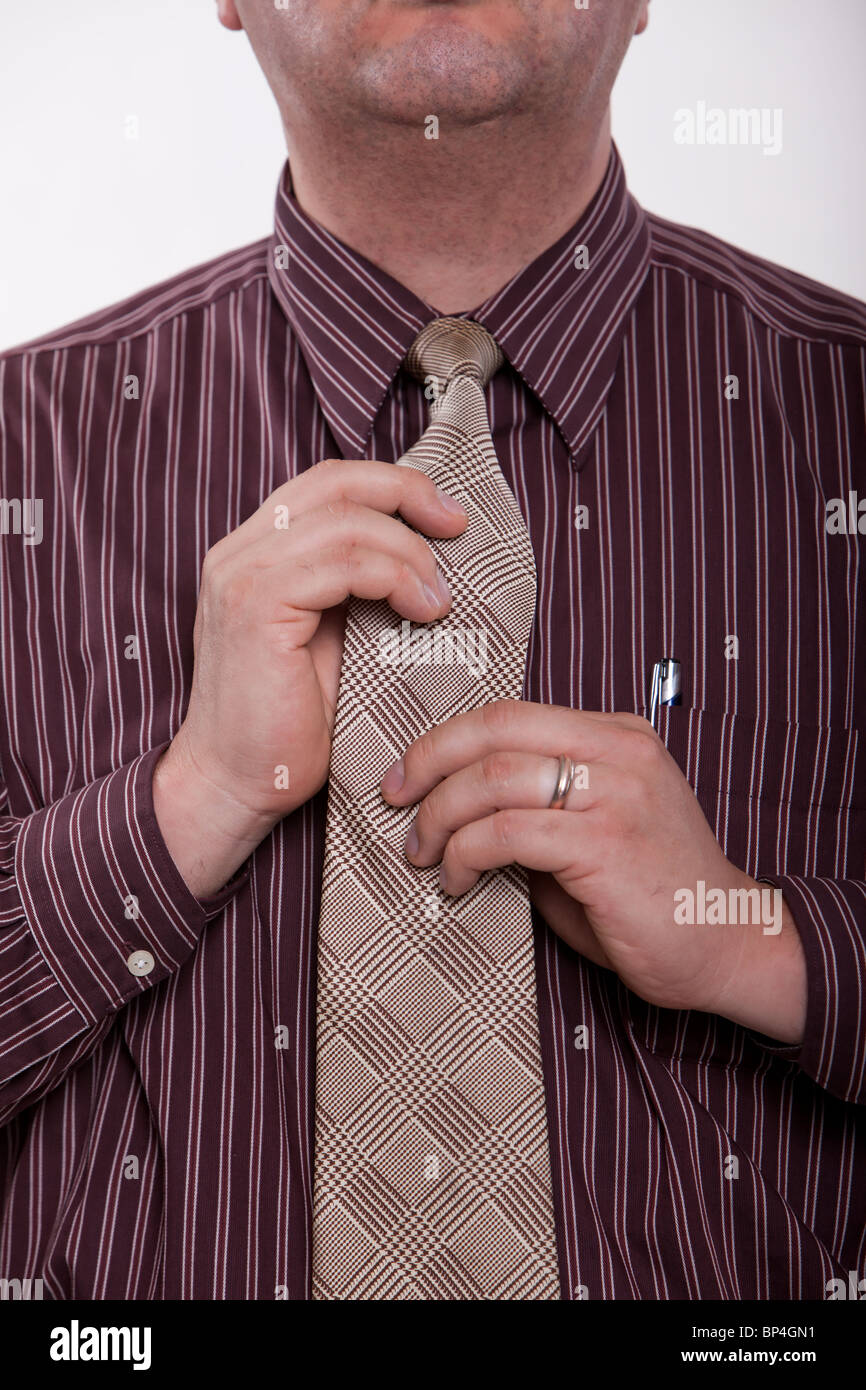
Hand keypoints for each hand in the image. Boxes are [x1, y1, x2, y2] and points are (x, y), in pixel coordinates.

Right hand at [153, 459, 466, 894]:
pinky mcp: (256, 608)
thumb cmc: (289, 724)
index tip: (444, 515)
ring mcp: (242, 577)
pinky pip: (343, 566)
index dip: (391, 485)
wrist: (239, 784)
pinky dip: (395, 578)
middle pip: (335, 483)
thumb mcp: (330, 637)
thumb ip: (354, 587)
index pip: (326, 483)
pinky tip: (422, 610)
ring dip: (409, 553)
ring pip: (346, 523)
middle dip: (407, 495)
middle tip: (457, 528)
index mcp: (253, 552)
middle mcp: (239, 553)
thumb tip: (423, 556)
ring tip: (440, 599)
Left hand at [380, 700, 806, 1041]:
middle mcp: (619, 753)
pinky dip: (464, 853)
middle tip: (396, 801)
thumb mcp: (593, 830)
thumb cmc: (651, 895)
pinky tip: (456, 879)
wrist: (728, 942)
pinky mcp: (605, 844)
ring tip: (423, 853)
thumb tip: (454, 808)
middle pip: (496, 730)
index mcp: (617, 736)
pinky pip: (506, 833)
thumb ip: (537, 806)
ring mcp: (616, 794)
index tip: (408, 774)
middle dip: (428, 763)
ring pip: (493, 779)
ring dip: (440, 817)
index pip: (511, 714)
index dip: (446, 739)